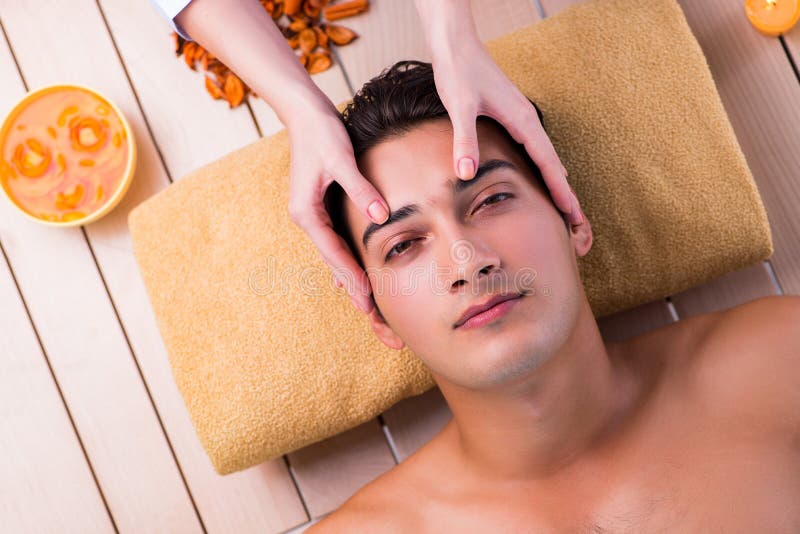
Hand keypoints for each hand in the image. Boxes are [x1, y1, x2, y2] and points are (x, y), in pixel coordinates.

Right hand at [286, 106, 388, 313]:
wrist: (304, 112)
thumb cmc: (321, 132)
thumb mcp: (341, 159)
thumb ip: (360, 188)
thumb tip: (381, 215)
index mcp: (307, 212)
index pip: (334, 253)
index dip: (351, 277)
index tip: (367, 300)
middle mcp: (306, 217)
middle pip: (331, 260)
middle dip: (350, 286)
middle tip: (369, 313)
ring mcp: (311, 213)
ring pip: (333, 253)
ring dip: (348, 276)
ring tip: (363, 301)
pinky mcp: (319, 206)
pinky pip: (334, 240)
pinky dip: (344, 258)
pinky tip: (350, 273)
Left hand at [429, 36, 582, 224]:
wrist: (456, 44)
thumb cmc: (458, 71)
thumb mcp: (460, 106)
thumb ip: (465, 139)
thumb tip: (466, 173)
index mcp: (521, 119)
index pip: (546, 162)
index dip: (558, 189)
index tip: (571, 212)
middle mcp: (526, 118)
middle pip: (552, 162)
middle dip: (564, 191)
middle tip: (576, 220)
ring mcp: (520, 115)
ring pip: (545, 154)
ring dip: (555, 179)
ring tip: (564, 204)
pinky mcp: (511, 113)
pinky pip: (534, 145)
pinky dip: (543, 164)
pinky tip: (542, 173)